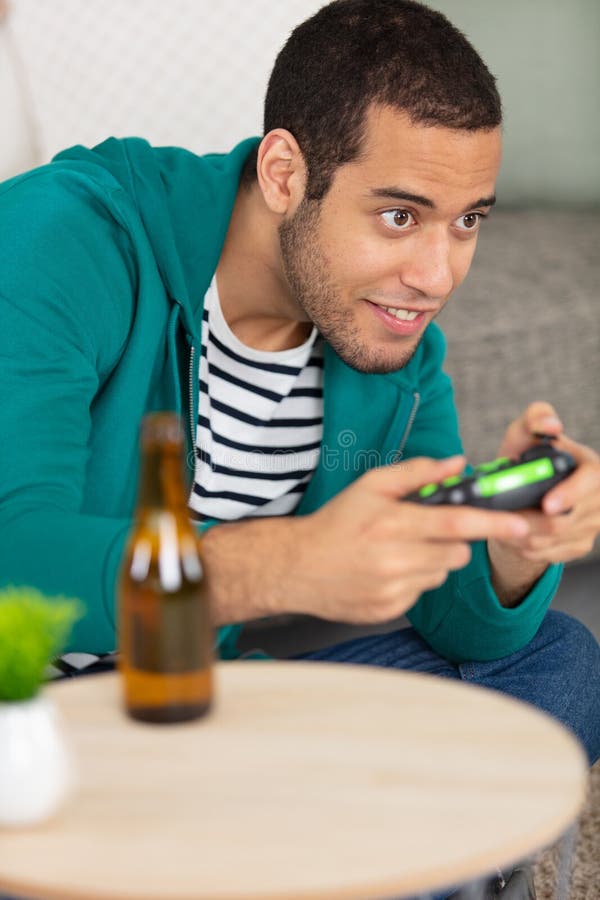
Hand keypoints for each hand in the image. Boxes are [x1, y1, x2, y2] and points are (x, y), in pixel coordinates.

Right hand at [283, 455, 530, 624]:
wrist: (296, 566)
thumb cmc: (336, 521)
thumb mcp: (371, 485)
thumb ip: (417, 472)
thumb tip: (457, 464)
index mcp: (393, 523)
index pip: (456, 523)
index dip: (492, 523)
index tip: (519, 525)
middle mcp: (395, 559)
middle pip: (457, 553)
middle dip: (453, 540)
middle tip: (425, 531)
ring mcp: (393, 589)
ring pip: (442, 574)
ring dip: (433, 561)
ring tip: (399, 550)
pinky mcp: (389, 609)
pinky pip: (422, 594)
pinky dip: (414, 580)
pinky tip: (387, 570)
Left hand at [490, 401, 599, 564]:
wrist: (525, 487)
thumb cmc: (527, 454)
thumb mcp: (527, 430)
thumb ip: (537, 417)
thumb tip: (551, 425)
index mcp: (592, 468)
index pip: (591, 482)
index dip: (570, 494)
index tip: (547, 504)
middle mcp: (599, 499)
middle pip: (566, 521)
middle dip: (530, 522)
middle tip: (502, 518)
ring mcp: (592, 526)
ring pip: (553, 541)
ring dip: (521, 536)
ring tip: (500, 523)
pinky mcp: (578, 545)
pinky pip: (549, 555)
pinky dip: (524, 548)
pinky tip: (511, 535)